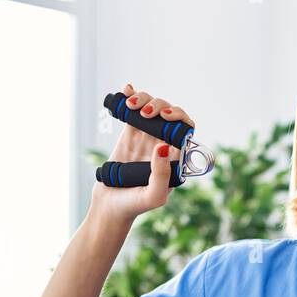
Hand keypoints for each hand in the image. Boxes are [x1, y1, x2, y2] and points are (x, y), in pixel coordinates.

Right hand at [90, 83, 193, 223]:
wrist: (109, 206)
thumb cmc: (135, 205)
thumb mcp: (153, 196)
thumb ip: (161, 175)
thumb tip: (164, 146)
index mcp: (176, 157)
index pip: (186, 130)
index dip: (180, 118)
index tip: (166, 118)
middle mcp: (164, 145)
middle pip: (169, 114)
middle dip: (160, 106)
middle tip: (146, 114)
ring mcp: (146, 138)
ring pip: (152, 108)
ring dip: (145, 100)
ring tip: (132, 106)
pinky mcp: (129, 134)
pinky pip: (133, 110)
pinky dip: (131, 96)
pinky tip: (126, 90)